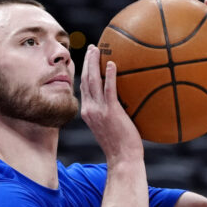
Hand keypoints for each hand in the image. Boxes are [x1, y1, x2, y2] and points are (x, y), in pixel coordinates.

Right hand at [80, 45, 143, 162]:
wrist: (122, 159)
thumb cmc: (121, 146)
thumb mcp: (111, 127)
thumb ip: (111, 113)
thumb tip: (122, 102)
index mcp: (88, 112)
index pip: (84, 88)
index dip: (85, 72)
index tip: (89, 59)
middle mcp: (89, 110)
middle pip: (85, 80)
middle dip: (87, 62)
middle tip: (92, 48)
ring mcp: (98, 111)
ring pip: (93, 81)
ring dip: (94, 63)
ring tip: (97, 49)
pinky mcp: (110, 112)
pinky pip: (109, 89)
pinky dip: (109, 75)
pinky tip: (112, 64)